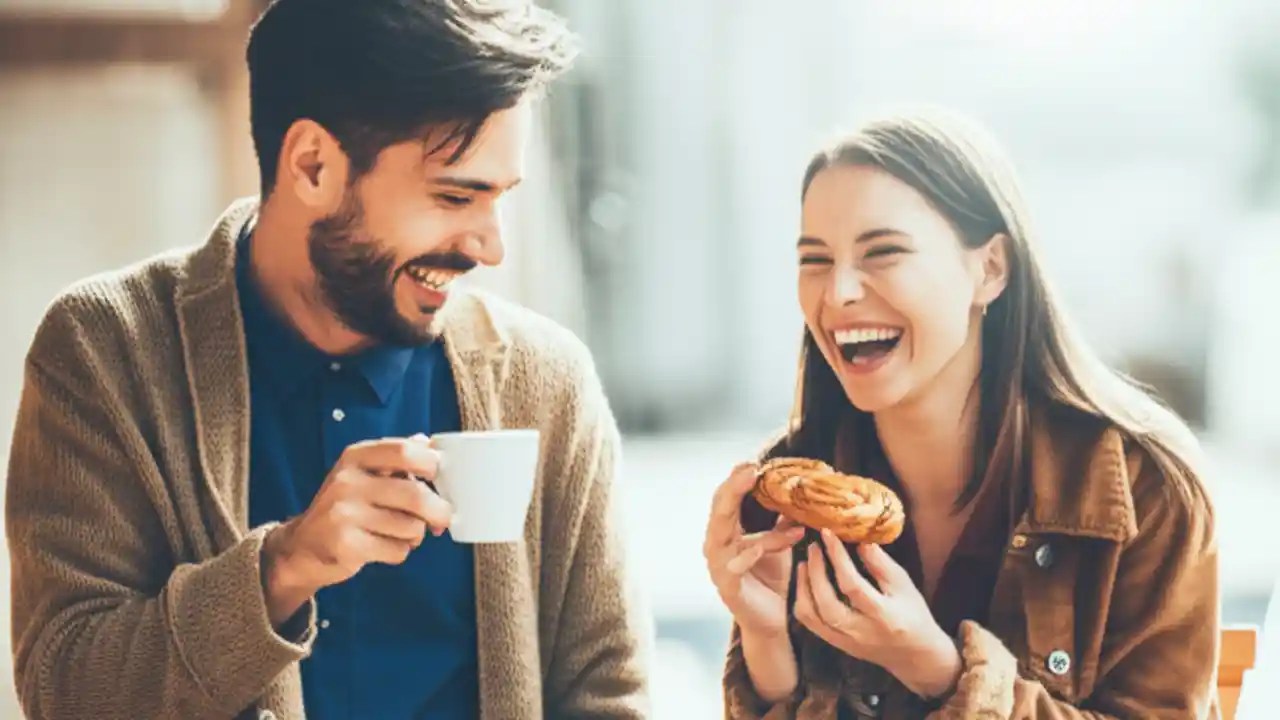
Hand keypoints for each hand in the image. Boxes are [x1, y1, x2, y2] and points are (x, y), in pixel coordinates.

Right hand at [262, 434, 453, 625]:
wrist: (302, 546)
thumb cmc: (343, 508)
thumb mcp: (362, 474)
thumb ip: (395, 459)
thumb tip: (427, 442)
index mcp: (355, 457)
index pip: (405, 451)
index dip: (431, 464)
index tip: (438, 476)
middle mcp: (347, 482)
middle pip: (415, 494)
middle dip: (438, 510)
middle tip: (442, 518)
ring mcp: (344, 514)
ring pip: (410, 526)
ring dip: (415, 535)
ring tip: (401, 533)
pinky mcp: (346, 545)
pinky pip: (397, 550)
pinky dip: (400, 552)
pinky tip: (384, 547)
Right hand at [703, 463, 806, 637]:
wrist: (771, 618)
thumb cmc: (770, 575)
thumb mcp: (779, 539)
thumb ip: (781, 516)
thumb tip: (798, 486)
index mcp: (725, 531)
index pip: (726, 499)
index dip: (736, 480)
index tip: (751, 462)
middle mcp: (716, 545)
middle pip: (720, 511)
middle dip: (733, 489)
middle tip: (750, 470)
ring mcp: (718, 566)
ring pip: (726, 536)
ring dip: (743, 515)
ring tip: (757, 503)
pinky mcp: (727, 588)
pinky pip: (732, 569)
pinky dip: (745, 556)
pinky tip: (757, 548)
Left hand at [794, 529, 961, 699]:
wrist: (914, 655)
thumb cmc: (913, 615)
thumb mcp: (904, 586)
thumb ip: (881, 564)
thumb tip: (859, 541)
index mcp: (882, 616)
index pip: (852, 585)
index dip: (837, 558)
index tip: (828, 534)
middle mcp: (860, 632)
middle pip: (826, 602)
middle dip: (815, 571)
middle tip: (813, 547)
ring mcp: (845, 641)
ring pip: (812, 616)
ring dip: (803, 587)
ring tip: (804, 563)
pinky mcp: (836, 645)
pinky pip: (810, 624)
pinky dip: (803, 601)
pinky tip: (805, 583)